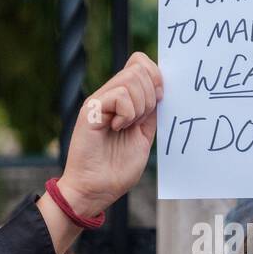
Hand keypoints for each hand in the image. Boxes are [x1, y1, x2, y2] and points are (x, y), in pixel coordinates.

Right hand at [57, 52, 162, 218]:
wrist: (96, 190)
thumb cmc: (118, 169)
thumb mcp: (143, 136)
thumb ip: (150, 113)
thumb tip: (162, 89)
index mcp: (123, 100)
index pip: (139, 63)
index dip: (156, 75)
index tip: (160, 98)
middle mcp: (109, 95)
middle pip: (139, 68)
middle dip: (151, 95)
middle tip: (139, 121)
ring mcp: (99, 101)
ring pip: (131, 79)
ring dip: (140, 107)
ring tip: (126, 126)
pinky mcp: (90, 109)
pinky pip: (120, 95)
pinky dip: (127, 114)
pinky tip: (116, 128)